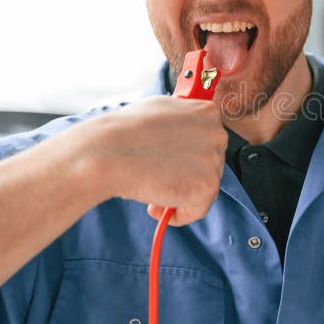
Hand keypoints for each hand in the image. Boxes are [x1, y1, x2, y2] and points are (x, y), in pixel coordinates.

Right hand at [83, 96, 226, 225]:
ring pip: (204, 188)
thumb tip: (184, 130)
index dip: (186, 156)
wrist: (106, 151)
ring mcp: (214, 160)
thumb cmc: (123, 132)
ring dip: (179, 195)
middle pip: (208, 166)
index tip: (169, 161)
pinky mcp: (207, 187)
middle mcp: (217, 133)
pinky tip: (155, 205)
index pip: (207, 142)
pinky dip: (178, 214)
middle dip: (184, 176)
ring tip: (152, 190)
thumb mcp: (160, 109)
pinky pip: (198, 209)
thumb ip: (181, 120)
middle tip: (157, 178)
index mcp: (207, 112)